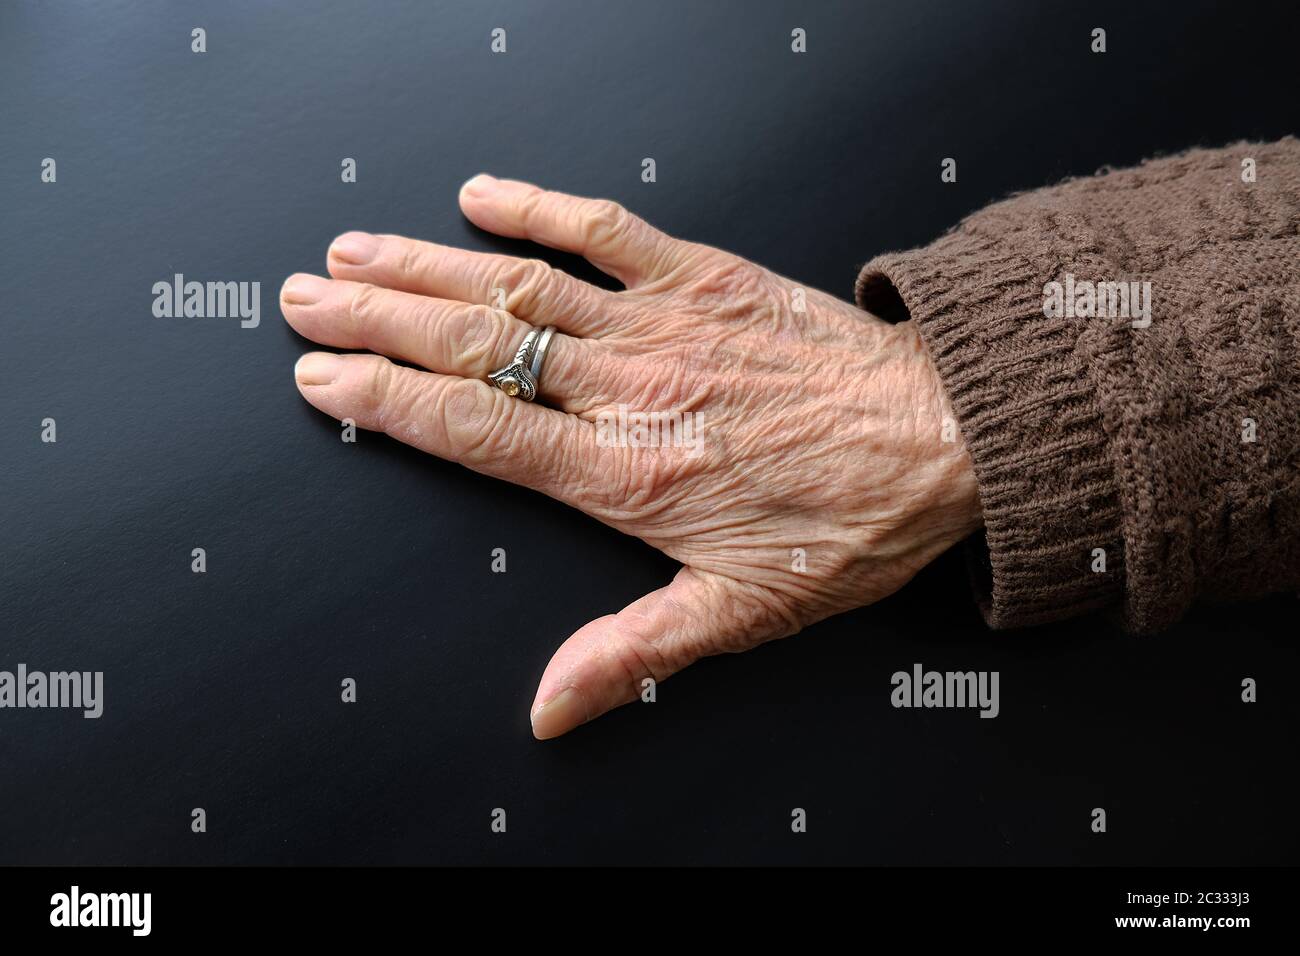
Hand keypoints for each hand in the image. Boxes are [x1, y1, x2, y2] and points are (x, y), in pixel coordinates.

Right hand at [280, 175, 982, 738]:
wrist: (948, 436)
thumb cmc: (851, 521)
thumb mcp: (744, 612)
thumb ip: (634, 652)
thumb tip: (550, 709)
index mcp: (628, 473)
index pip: (476, 429)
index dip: (386, 400)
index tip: (323, 376)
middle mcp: (631, 388)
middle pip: (476, 345)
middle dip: (378, 319)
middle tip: (305, 300)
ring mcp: (665, 323)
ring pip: (521, 286)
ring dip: (428, 265)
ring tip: (354, 252)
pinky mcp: (707, 276)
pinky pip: (607, 230)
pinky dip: (539, 209)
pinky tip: (483, 197)